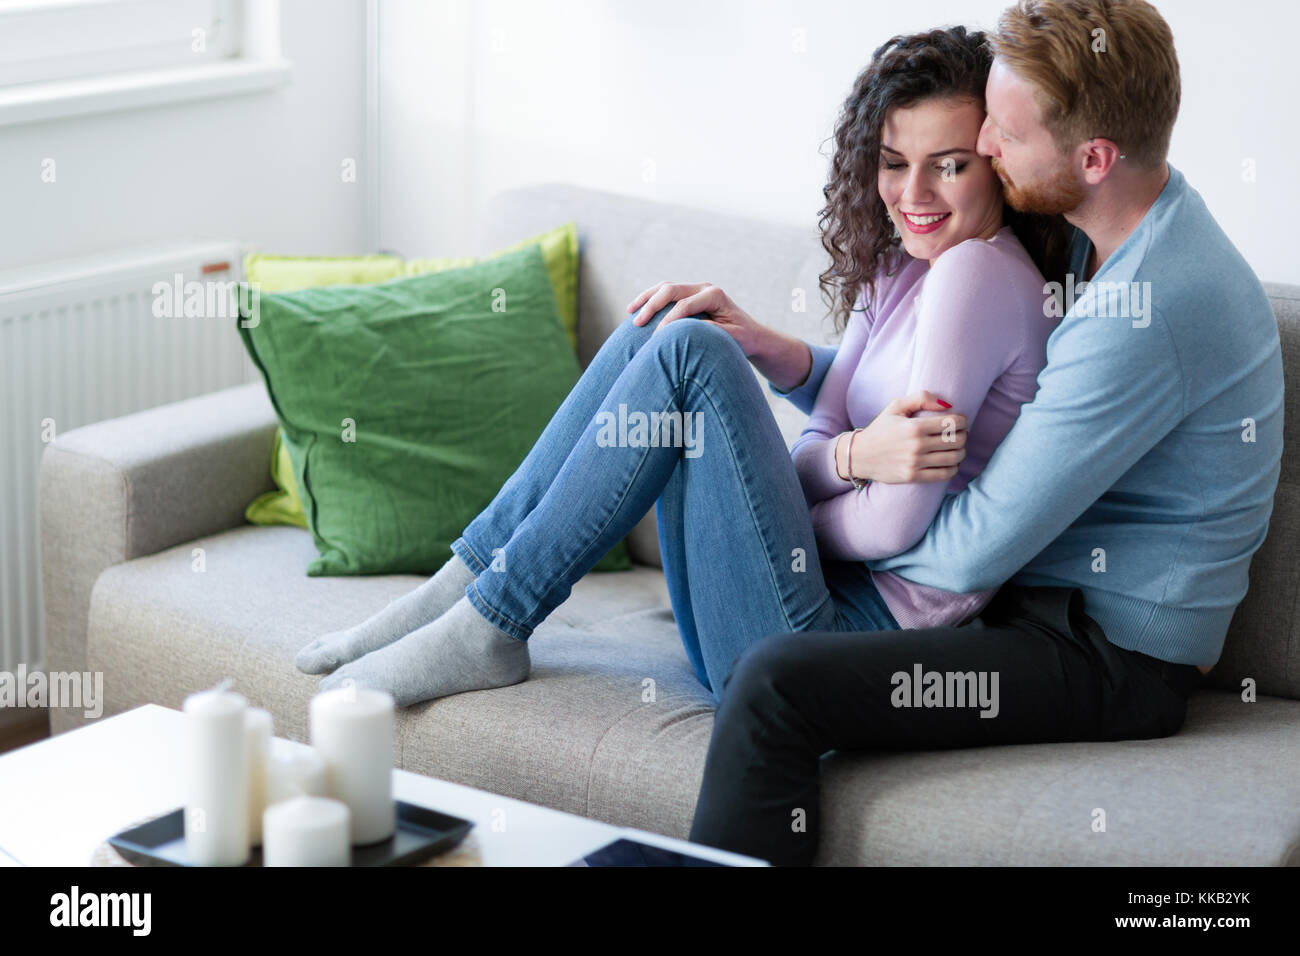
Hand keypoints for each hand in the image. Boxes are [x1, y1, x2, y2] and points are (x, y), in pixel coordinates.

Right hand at [626, 281, 764, 355]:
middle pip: (670, 290)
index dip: (668, 321)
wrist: (751, 334)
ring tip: (630, 312)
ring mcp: (695, 289)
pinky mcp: (689, 295)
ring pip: (665, 287)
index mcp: (714, 295)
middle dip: (652, 305)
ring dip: (646, 298)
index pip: (684, 305)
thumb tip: (688, 330)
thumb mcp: (732, 337)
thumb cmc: (743, 338)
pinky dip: (650, 299)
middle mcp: (704, 288)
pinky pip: (666, 293)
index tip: (656, 337)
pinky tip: (637, 309)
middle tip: (637, 323)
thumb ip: (712, 331)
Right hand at [836, 391, 967, 483]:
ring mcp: (915, 463)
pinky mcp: (913, 476)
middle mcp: (917, 445)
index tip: (960, 421)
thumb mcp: (895, 407)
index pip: (953, 423)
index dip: (963, 421)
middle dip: (963, 436)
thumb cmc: (880, 429)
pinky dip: (953, 468)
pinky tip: (950, 462)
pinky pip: (944, 474)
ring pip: (954, 457)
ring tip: (955, 448)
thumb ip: (921, 398)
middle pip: (957, 440)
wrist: (859, 455)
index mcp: (914, 426)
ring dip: (961, 452)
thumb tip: (948, 404)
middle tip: (958, 434)